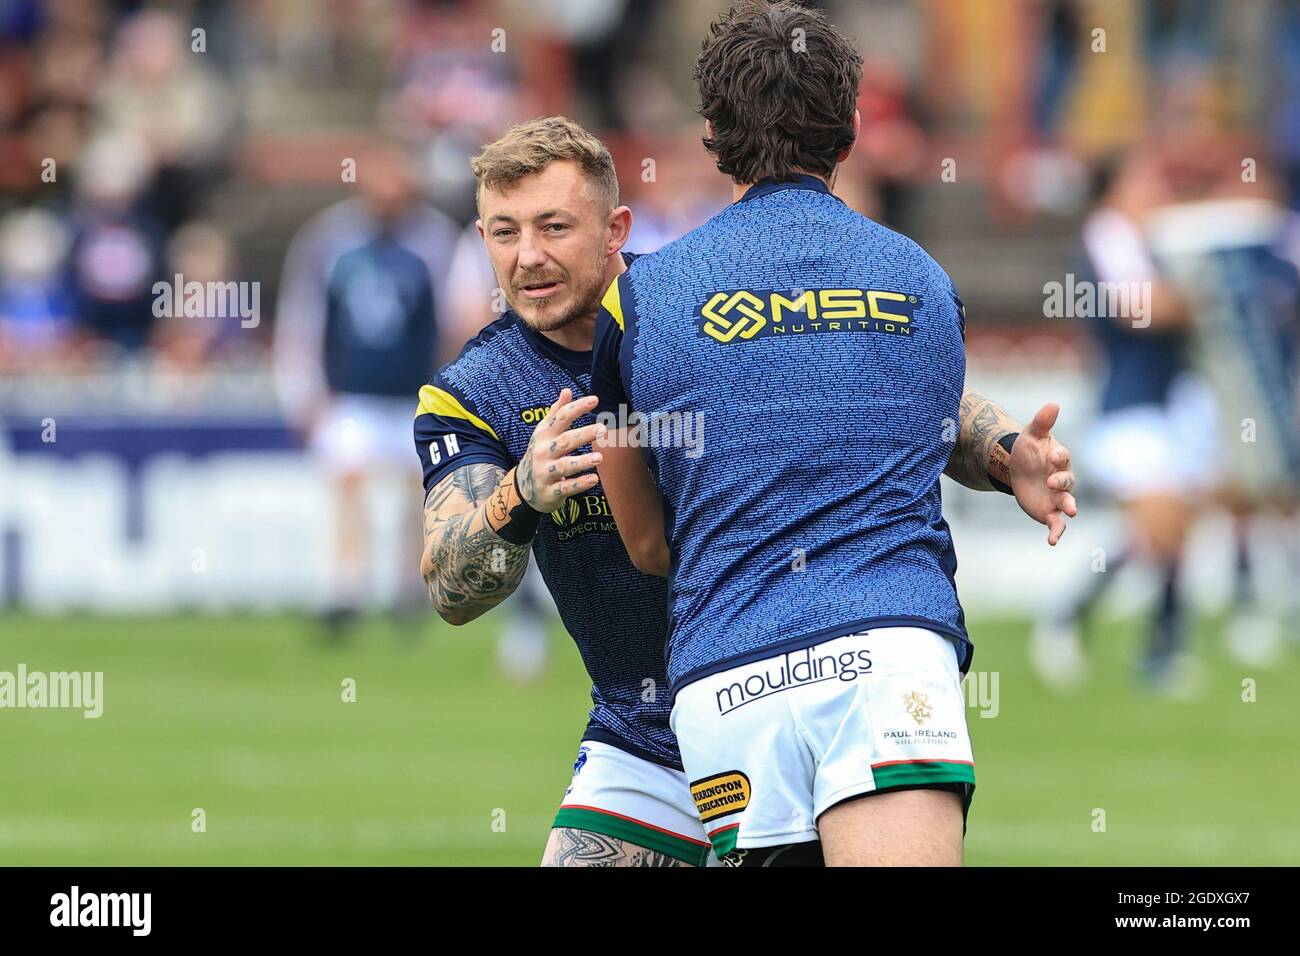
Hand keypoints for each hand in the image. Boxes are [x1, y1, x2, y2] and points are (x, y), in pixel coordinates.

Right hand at [516, 388, 606, 512]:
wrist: (523, 487)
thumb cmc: (541, 453)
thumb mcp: (544, 433)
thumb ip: (556, 412)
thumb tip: (567, 390)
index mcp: (544, 435)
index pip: (561, 418)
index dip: (577, 408)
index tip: (595, 400)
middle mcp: (543, 452)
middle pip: (565, 441)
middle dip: (583, 434)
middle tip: (603, 429)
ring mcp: (545, 472)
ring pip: (564, 466)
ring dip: (582, 461)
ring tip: (600, 457)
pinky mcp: (551, 491)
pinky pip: (566, 488)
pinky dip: (580, 484)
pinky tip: (595, 479)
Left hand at [1010, 402, 1077, 545]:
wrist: (1017, 469)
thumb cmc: (1028, 449)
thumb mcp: (1032, 434)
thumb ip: (1043, 422)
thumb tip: (1053, 403)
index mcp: (1060, 459)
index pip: (1063, 458)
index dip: (1059, 458)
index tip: (1053, 456)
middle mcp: (1063, 479)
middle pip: (1067, 482)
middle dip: (1062, 482)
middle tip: (1053, 482)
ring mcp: (1057, 497)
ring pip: (1067, 503)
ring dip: (1069, 507)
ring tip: (1070, 512)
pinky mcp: (1049, 512)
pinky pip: (1056, 524)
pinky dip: (1057, 532)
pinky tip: (1053, 542)